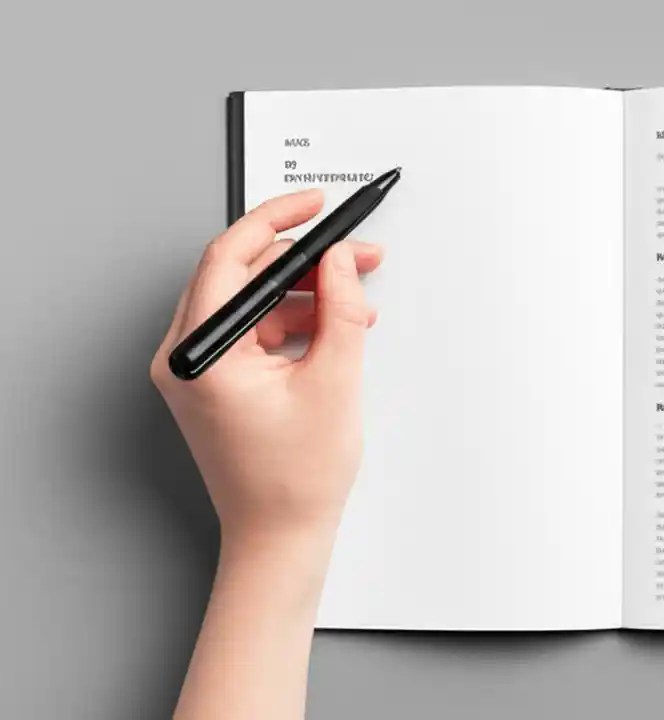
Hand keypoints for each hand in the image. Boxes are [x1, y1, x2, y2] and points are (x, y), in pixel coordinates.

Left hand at [150, 188, 382, 542]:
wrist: (280, 537)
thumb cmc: (295, 480)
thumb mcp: (334, 381)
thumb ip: (342, 309)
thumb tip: (342, 259)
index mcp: (200, 354)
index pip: (230, 257)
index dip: (279, 220)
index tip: (316, 203)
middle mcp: (185, 357)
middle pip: (240, 275)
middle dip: (304, 260)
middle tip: (354, 252)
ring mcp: (196, 370)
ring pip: (251, 301)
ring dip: (305, 294)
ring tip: (357, 301)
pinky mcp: (214, 381)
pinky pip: (253, 330)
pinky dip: (294, 322)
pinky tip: (337, 328)